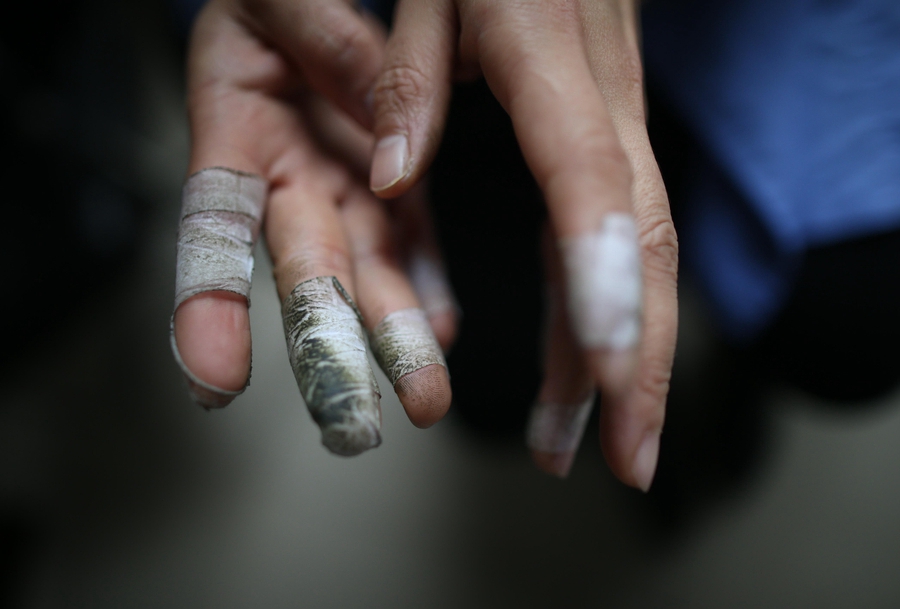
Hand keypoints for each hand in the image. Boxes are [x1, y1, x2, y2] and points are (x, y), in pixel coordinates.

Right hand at [171, 0, 457, 453]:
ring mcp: (345, 192)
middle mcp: (291, 179)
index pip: (217, 224)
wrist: (307, 4)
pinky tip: (444, 333)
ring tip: (422, 398)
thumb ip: (326, 42)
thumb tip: (387, 129)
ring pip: (368, 273)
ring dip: (394, 339)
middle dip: (329, 350)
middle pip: (306, 272)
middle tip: (352, 425)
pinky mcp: (392, 194)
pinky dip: (429, 292)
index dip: (211, 300)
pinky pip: (412, 248)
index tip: (215, 378)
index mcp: (240, 129)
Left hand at [368, 0, 677, 488]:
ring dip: (626, 356)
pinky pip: (615, 237)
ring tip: (594, 447)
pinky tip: (578, 373)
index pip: (588, 175)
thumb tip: (393, 175)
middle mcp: (603, 98)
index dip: (601, 272)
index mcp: (548, 53)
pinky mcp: (611, 139)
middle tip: (627, 459)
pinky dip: (600, 313)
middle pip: (643, 239)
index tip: (603, 367)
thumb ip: (410, 76)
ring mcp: (620, 120)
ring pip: (642, 251)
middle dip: (639, 356)